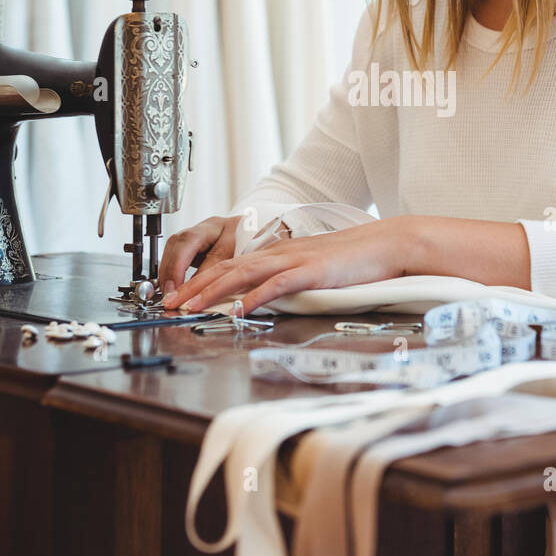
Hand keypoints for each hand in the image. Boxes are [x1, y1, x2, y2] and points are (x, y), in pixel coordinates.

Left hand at [160, 215, 417, 314]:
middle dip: (194, 287)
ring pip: (243, 273)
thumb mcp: (310, 269)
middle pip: (226, 267)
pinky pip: (278, 284)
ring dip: (213, 291)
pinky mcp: (313, 271)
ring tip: (191, 308)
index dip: (200, 280)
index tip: (179, 298)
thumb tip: (261, 298)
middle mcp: (279, 253)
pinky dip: (256, 296)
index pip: (229, 265)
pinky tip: (241, 310)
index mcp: (277, 253)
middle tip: (169, 306)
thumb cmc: (353, 260)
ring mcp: (295, 260)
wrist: (386, 244)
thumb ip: (285, 280)